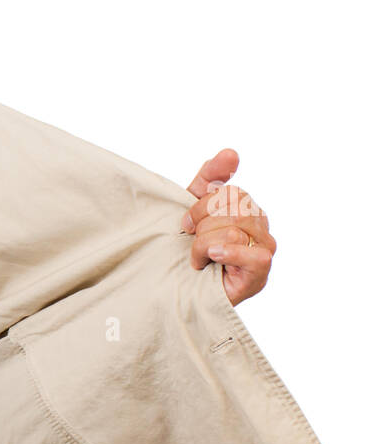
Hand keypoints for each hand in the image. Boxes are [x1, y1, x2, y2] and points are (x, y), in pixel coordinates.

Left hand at [180, 149, 275, 305]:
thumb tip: (231, 152)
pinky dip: (224, 254)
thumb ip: (210, 178)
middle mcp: (261, 226)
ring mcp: (264, 249)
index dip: (200, 207)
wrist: (179, 290)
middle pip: (233, 208)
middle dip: (201, 227)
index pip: (229, 192)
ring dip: (204, 246)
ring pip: (233, 230)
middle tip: (191, 244)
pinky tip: (212, 260)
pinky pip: (250, 253)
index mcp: (247, 208)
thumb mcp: (194, 208)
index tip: (185, 226)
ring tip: (200, 260)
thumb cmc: (189, 249)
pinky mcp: (261, 272)